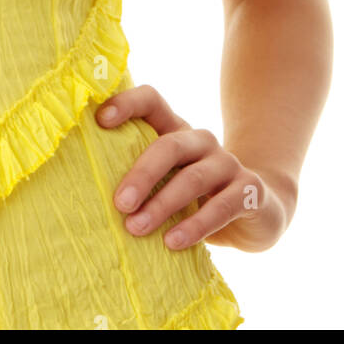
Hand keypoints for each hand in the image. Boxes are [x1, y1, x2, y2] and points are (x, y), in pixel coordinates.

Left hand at [97, 84, 292, 252]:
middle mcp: (202, 140)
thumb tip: (83, 193)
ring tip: (136, 229)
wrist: (260, 210)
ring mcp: (229, 163)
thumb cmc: (194, 196)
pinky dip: (195, 225)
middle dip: (141, 174)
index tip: (100, 120)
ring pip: (193, 178)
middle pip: (169, 144)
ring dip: (162, 205)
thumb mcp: (166, 181)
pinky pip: (221, 206)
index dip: (127, 103)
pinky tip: (172, 242)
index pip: (151, 100)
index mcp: (176, 130)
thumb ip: (137, 177)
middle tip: (119, 203)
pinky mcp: (250, 190)